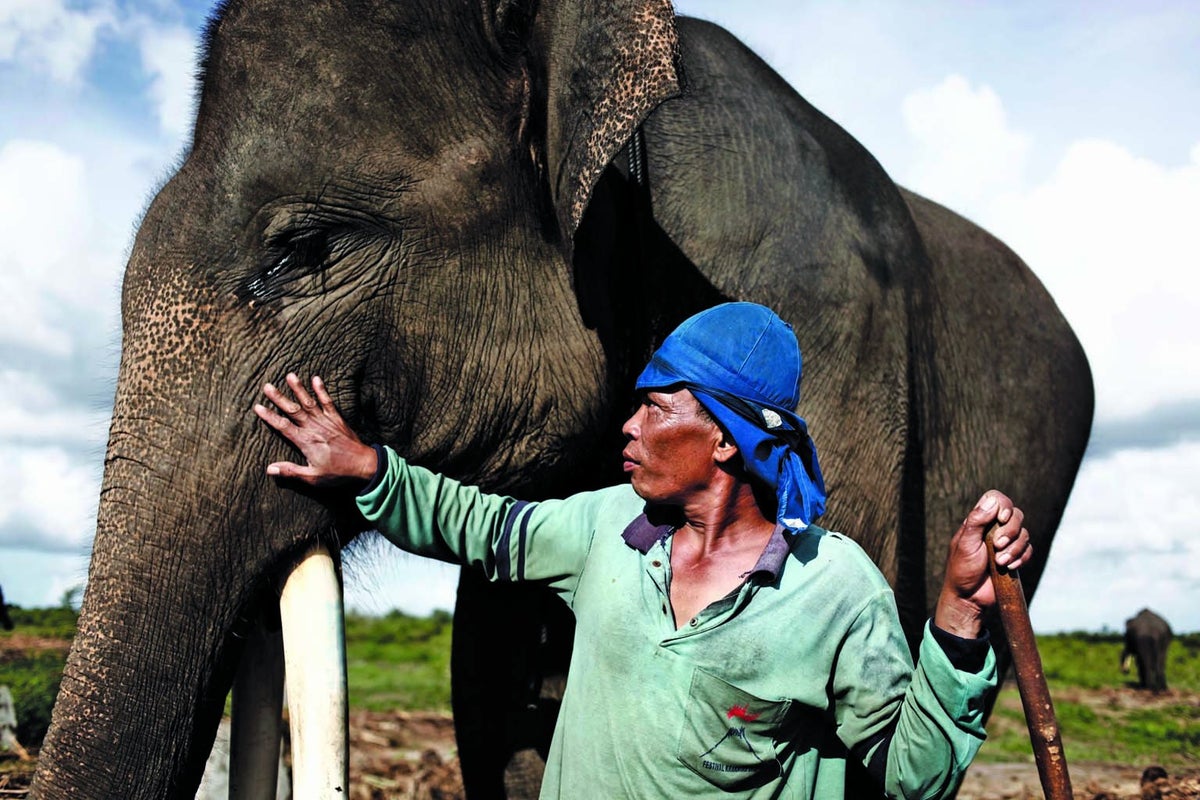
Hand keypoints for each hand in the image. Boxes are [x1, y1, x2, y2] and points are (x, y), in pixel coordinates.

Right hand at [254, 373, 377, 488]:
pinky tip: (316, 379)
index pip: (283, 426)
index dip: (269, 416)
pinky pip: (328, 402)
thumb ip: (291, 471)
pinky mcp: (337, 419)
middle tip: (267, 386)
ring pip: (309, 402)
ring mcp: (326, 421)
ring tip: (290, 375)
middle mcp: (314, 428)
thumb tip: (269, 469)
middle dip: (279, 398)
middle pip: (293, 410)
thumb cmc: (338, 473)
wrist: (363, 464)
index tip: (258, 407)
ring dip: (299, 388)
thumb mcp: (313, 477)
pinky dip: (322, 390)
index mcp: (305, 441)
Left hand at [933, 490, 1032, 637]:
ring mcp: (1006, 543)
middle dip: (1010, 531)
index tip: (1001, 519)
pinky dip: (1022, 558)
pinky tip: (1009, 567)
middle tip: (997, 546)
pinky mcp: (1015, 558)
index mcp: (979, 521)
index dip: (1004, 505)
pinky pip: (1029, 550)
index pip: (997, 500)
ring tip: (999, 562)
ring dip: (1015, 548)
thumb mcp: (965, 543)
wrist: (968, 597)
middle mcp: (994, 529)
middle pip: (1016, 515)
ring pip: (1025, 534)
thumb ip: (977, 521)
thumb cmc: (961, 569)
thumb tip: (992, 501)